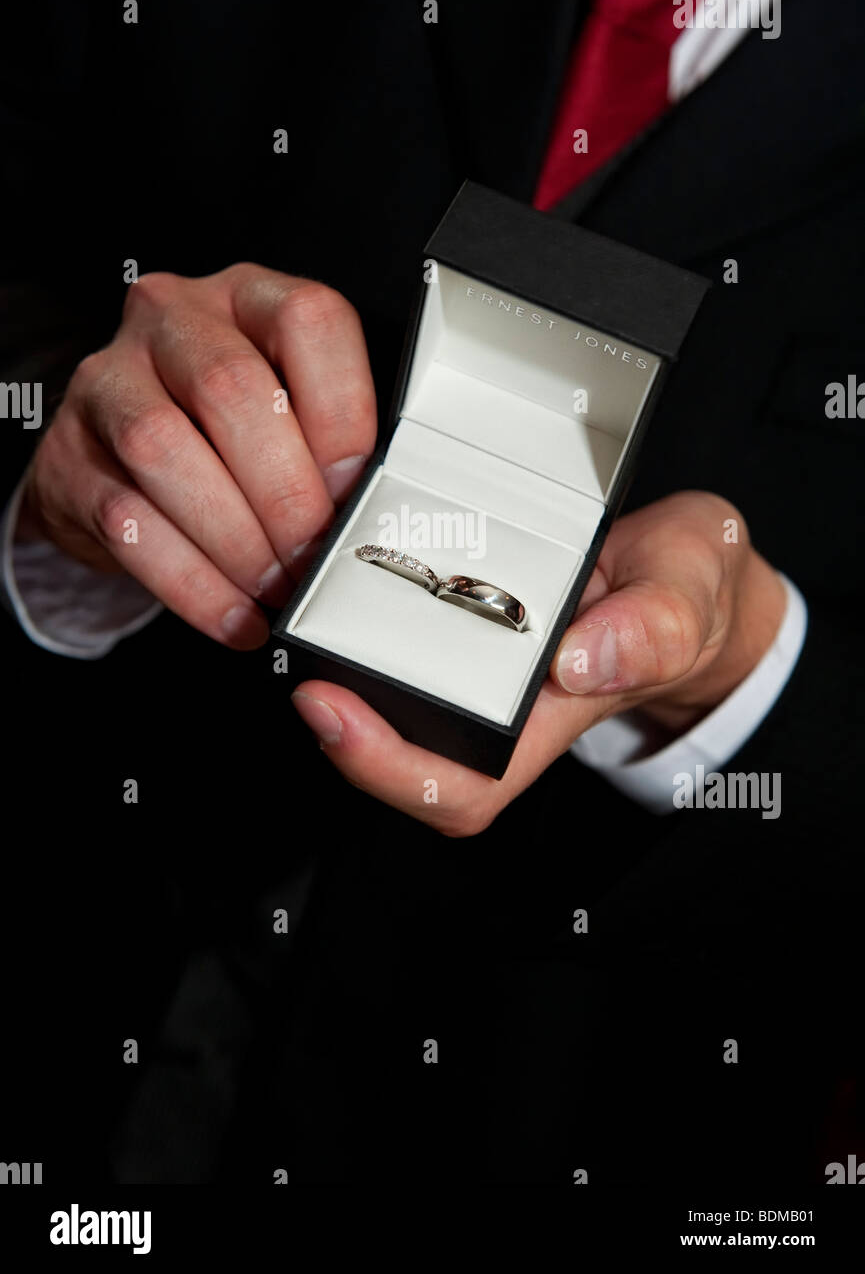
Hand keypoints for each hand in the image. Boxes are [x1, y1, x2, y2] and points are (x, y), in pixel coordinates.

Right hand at [19, 265, 375, 646]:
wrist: (119, 459)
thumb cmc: (221, 432)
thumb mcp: (286, 409)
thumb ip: (326, 443)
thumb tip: (366, 515)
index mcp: (250, 298)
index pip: (308, 322)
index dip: (341, 412)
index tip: (355, 490)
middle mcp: (175, 319)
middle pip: (232, 389)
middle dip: (284, 492)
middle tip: (313, 556)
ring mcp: (109, 380)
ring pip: (164, 449)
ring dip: (234, 539)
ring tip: (274, 588)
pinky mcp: (69, 455)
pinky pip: (127, 521)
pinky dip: (191, 582)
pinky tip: (232, 613)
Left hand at [291, 491, 786, 833]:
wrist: (686, 578)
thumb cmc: (687, 589)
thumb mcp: (689, 588)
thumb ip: (654, 624)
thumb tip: (580, 659)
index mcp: (553, 714)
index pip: (463, 786)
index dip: (388, 769)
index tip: (331, 712)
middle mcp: (506, 708)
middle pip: (408, 764)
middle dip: (344, 734)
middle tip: (299, 672)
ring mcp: (481, 675)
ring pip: (393, 713)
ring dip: (343, 680)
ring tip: (303, 624)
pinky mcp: (464, 631)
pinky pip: (399, 652)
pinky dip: (358, 632)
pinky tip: (333, 595)